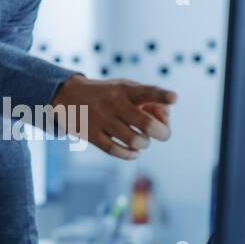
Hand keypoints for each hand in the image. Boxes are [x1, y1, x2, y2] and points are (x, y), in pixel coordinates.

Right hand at [50, 75, 176, 159]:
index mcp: (125, 89)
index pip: (146, 92)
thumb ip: (151, 102)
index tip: (174, 98)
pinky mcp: (92, 135)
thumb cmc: (109, 95)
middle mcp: (114, 104)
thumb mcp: (127, 89)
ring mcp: (101, 120)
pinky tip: (135, 152)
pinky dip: (130, 154)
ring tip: (143, 141)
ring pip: (133, 140)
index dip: (161, 96)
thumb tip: (165, 122)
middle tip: (163, 134)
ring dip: (145, 144)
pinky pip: (116, 150)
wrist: (69, 97)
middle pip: (145, 123)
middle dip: (162, 132)